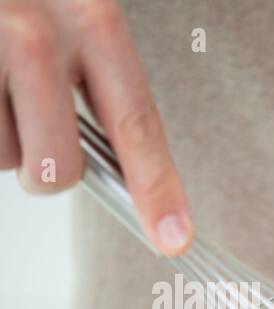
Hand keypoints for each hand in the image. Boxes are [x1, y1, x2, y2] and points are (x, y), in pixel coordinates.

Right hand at [0, 0, 190, 252]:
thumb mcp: (76, 6)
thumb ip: (96, 75)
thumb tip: (122, 171)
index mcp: (92, 16)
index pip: (137, 122)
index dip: (157, 188)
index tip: (174, 237)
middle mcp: (35, 33)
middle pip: (58, 164)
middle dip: (48, 174)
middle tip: (37, 144)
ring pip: (1, 155)